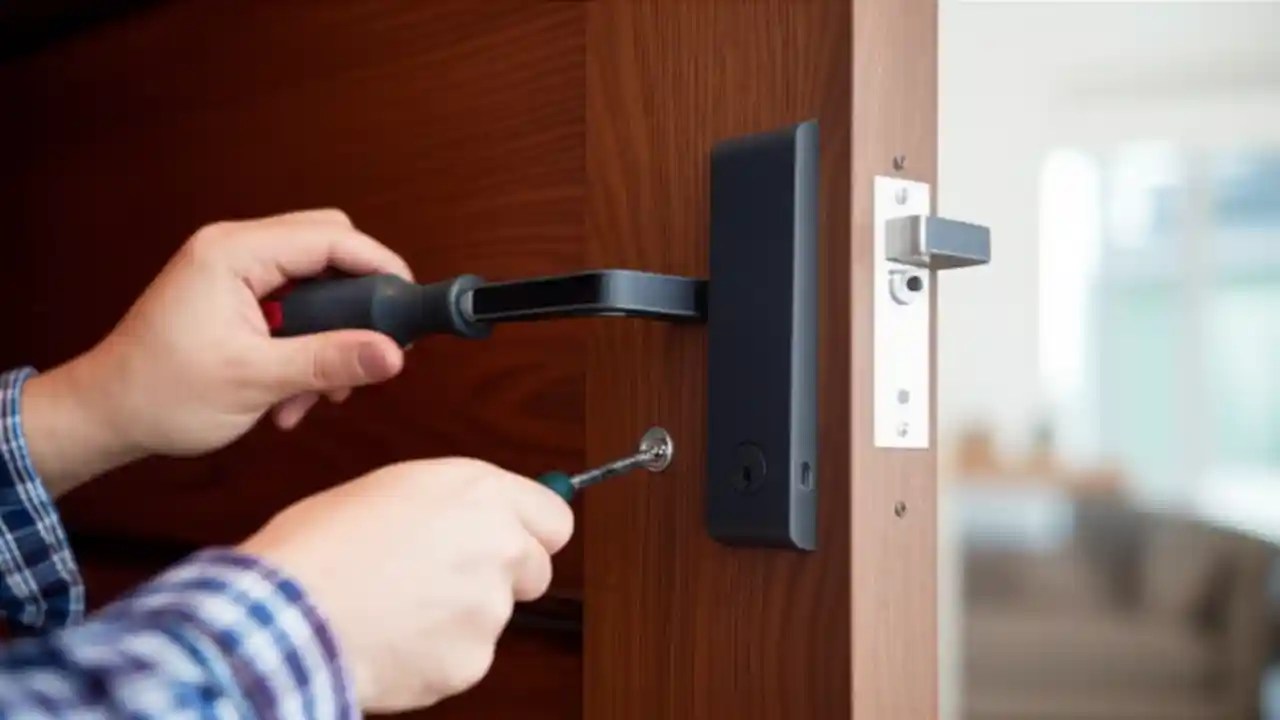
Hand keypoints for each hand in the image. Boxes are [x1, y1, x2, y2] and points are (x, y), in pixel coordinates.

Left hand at [22, 209, 411, 495]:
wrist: (104, 416)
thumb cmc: (160, 394)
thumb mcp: (255, 381)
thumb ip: (329, 361)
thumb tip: (393, 355)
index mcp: (233, 254)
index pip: (330, 239)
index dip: (380, 266)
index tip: (412, 304)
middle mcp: (234, 250)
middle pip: (329, 251)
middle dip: (357, 306)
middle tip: (375, 348)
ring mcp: (233, 271)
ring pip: (316, 284)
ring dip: (330, 339)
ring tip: (319, 393)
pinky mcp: (235, 296)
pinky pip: (294, 308)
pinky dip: (306, 349)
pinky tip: (292, 396)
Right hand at [239, 458, 573, 712]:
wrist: (289, 613)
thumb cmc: (319, 546)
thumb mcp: (389, 492)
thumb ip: (449, 507)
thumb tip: (471, 521)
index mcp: (479, 492)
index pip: (554, 520)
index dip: (531, 535)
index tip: (513, 544)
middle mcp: (499, 544)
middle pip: (536, 572)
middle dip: (502, 580)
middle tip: (443, 583)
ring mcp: (490, 608)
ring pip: (492, 618)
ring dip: (458, 620)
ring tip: (393, 611)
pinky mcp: (472, 661)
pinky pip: (464, 660)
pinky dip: (434, 658)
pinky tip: (390, 642)